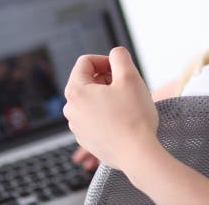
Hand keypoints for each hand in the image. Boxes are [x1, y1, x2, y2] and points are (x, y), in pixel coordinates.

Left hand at [62, 46, 158, 172]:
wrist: (138, 154)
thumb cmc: (133, 116)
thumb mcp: (129, 76)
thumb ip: (120, 56)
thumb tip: (115, 54)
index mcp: (75, 91)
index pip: (85, 62)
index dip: (106, 60)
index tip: (121, 69)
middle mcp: (71, 109)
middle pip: (87, 81)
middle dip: (107, 79)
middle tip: (126, 86)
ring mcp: (77, 127)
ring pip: (91, 100)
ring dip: (107, 96)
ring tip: (126, 104)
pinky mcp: (87, 140)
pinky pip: (95, 118)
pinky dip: (107, 113)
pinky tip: (123, 120)